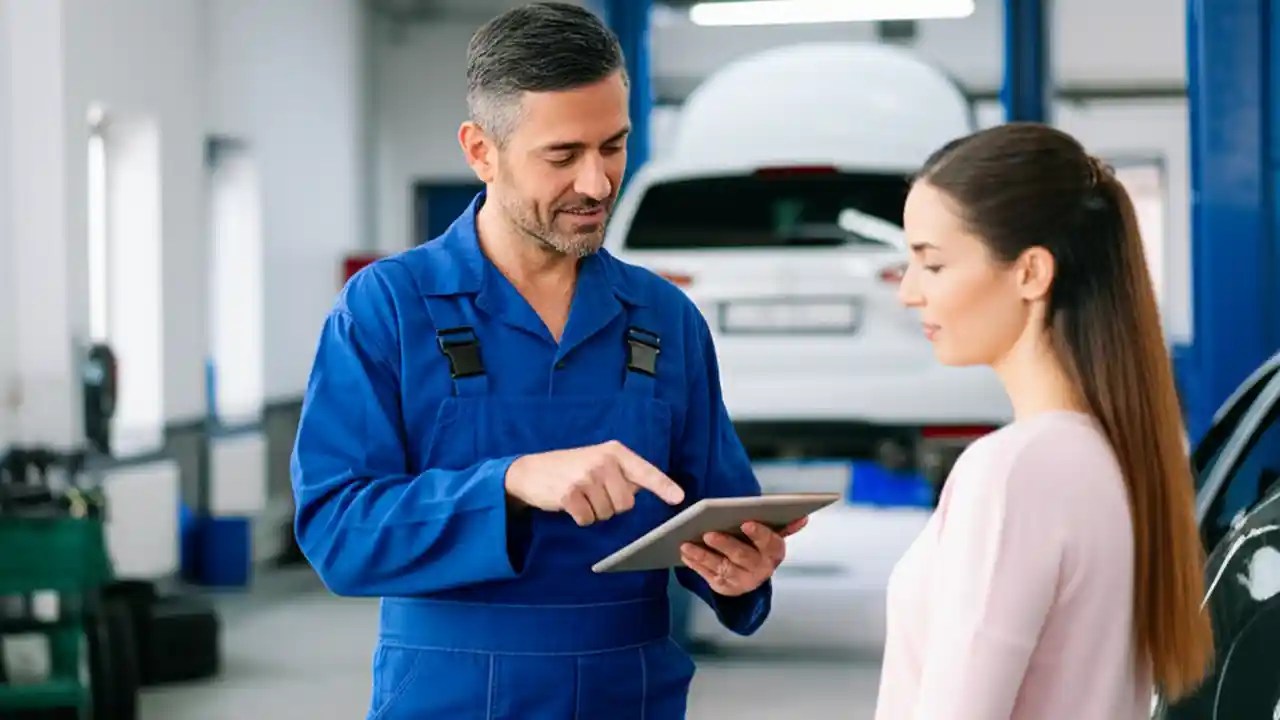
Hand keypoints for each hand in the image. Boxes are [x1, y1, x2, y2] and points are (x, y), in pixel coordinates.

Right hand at [505, 440, 684, 525]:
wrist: (531, 471)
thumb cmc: (571, 468)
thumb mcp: (599, 460)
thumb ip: (622, 473)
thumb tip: (642, 491)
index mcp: (615, 452)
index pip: (645, 471)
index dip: (663, 486)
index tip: (679, 498)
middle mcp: (603, 462)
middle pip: (626, 503)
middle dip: (613, 505)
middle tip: (594, 492)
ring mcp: (586, 477)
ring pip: (608, 514)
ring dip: (595, 511)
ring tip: (581, 495)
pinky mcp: (570, 494)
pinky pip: (589, 520)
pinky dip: (581, 517)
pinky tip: (571, 503)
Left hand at [680, 516, 808, 596]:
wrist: (751, 573)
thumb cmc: (758, 544)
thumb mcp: (771, 536)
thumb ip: (783, 525)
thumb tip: (803, 517)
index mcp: (774, 552)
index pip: (770, 542)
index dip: (759, 533)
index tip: (746, 522)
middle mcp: (760, 569)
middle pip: (742, 556)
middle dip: (725, 544)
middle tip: (708, 533)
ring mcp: (742, 581)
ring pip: (721, 568)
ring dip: (703, 556)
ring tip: (686, 543)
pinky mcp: (725, 587)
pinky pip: (708, 576)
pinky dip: (695, 564)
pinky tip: (684, 552)